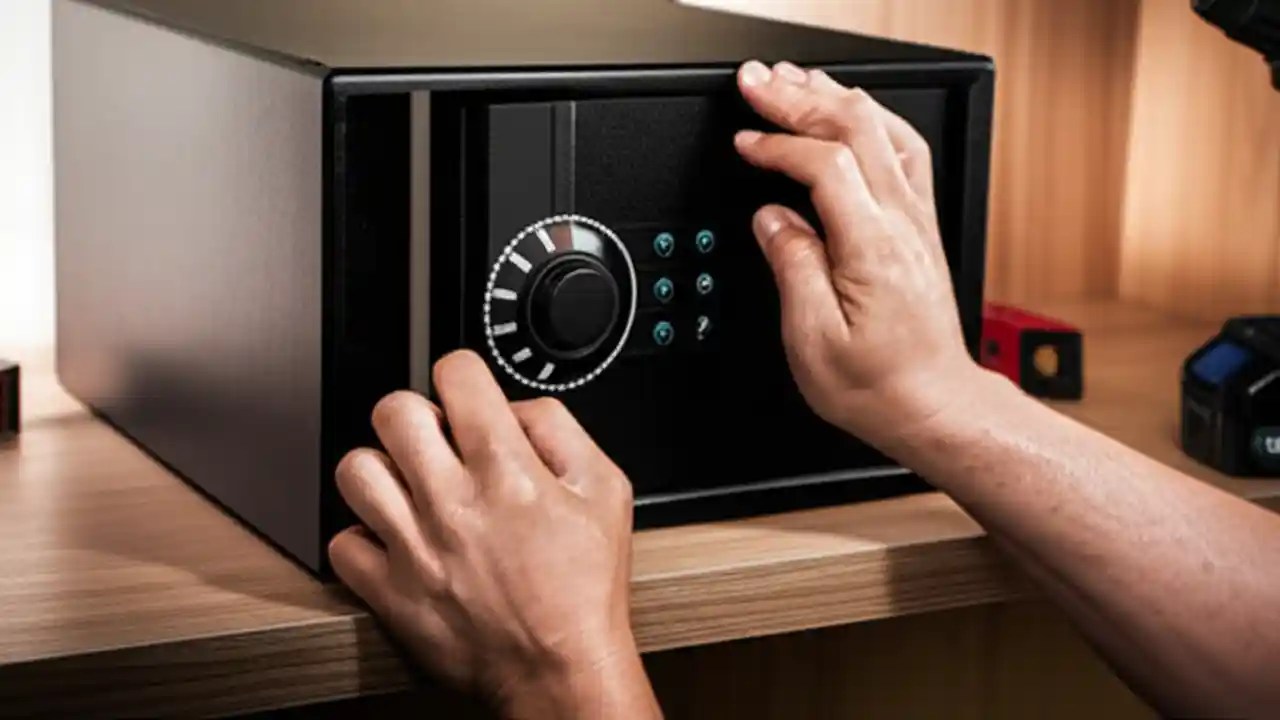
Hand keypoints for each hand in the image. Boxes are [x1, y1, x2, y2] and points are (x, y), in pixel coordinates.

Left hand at [328, 351, 659, 718]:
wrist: (559, 669)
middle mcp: (452, 502)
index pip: (457, 375)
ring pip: (356, 470)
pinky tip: (396, 540)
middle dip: (417, 416)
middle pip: (393, 411)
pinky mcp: (388, 591)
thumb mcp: (605, 490)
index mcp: (506, 471)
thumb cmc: (584, 590)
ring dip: (383, 471)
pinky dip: (364, 537)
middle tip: (435, 442)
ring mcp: (413, 547)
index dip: (463, 376)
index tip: (466, 395)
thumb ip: (560, 431)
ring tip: (410, 489)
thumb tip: (515, 410)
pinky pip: (343, 541)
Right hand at [734, 60, 985, 449]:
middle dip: (801, 96)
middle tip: (757, 81)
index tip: (744, 141)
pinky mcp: (920, 227)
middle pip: (857, 128)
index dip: (779, 143)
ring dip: (835, 99)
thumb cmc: (878, 385)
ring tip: (795, 82)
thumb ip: (792, 267)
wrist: (934, 406)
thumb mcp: (813, 339)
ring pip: (884, 130)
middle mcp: (903, 224)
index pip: (826, 165)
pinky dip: (866, 120)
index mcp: (872, 248)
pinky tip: (846, 116)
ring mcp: (918, 220)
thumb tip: (772, 219)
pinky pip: (901, 149)